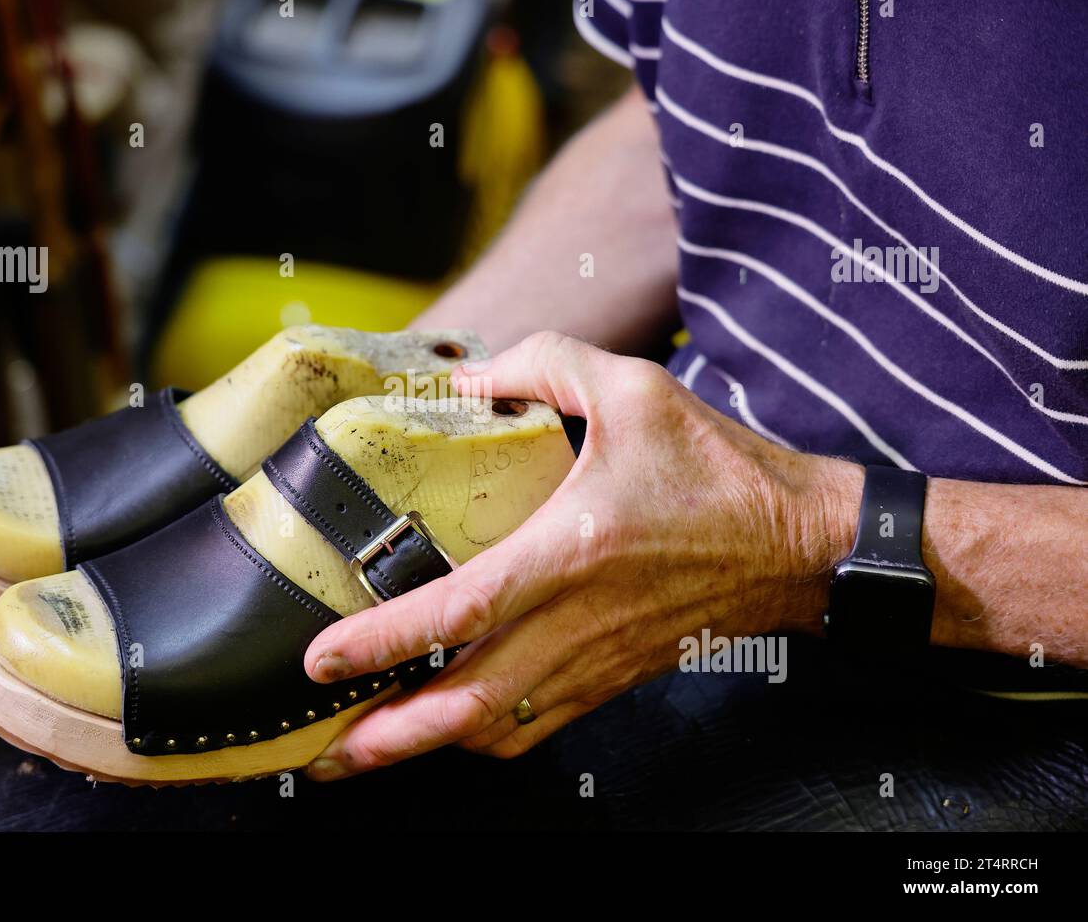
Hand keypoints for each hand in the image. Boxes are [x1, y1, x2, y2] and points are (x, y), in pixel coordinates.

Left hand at [302, 331, 860, 780]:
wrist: (800, 546)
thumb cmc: (721, 471)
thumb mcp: (636, 390)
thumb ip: (546, 365)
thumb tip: (471, 379)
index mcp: (574, 551)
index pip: (462, 610)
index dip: (384, 642)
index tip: (322, 660)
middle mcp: (576, 622)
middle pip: (465, 706)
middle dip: (385, 739)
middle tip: (318, 754)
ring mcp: (594, 662)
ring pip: (494, 732)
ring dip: (423, 748)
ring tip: (361, 752)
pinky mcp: (611, 679)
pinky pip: (535, 730)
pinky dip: (478, 739)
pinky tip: (443, 731)